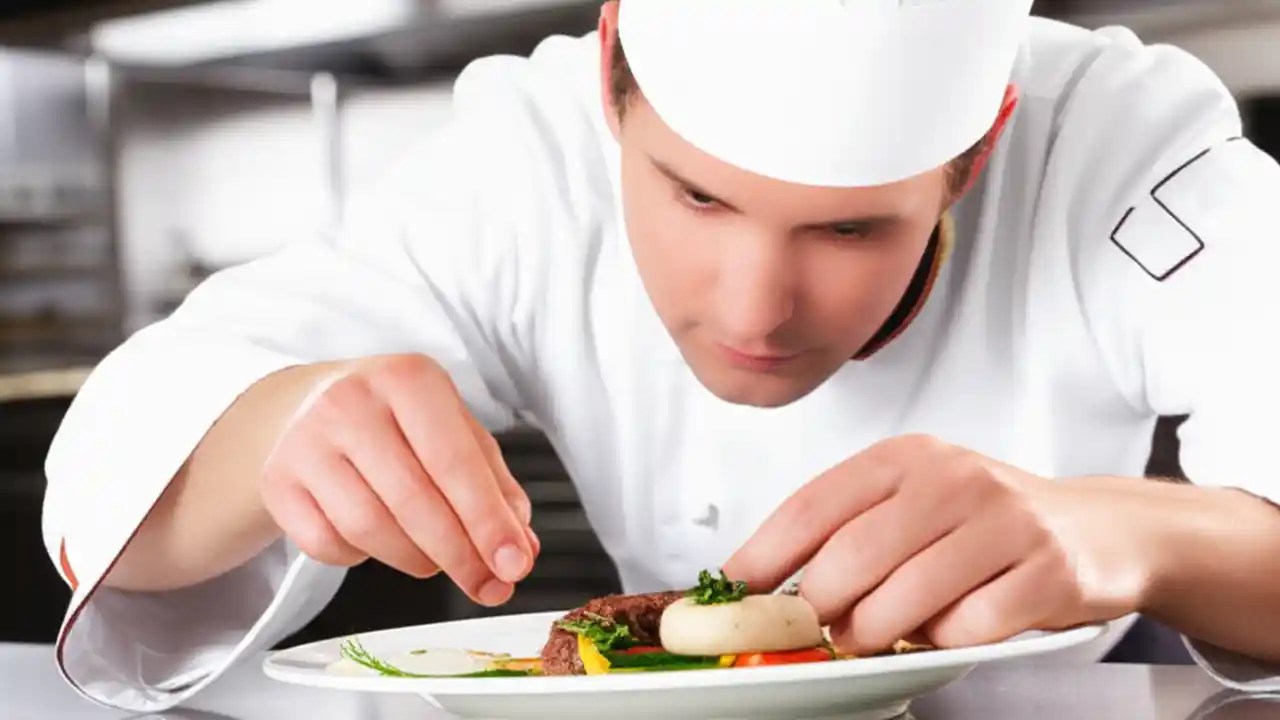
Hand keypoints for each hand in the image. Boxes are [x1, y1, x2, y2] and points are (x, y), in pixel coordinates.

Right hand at [260, 354, 538, 606]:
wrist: (303, 406)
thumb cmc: (394, 420)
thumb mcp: (453, 431)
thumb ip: (494, 485)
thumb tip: (519, 546)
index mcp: (409, 378)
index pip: (455, 462)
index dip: (488, 520)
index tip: (515, 563)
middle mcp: (351, 402)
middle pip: (414, 501)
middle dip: (460, 555)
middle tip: (489, 586)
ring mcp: (305, 442)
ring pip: (370, 530)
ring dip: (416, 560)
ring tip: (436, 559)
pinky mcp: (276, 483)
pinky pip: (328, 546)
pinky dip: (362, 557)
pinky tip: (377, 539)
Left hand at [723, 435, 1171, 654]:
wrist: (1100, 528)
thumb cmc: (988, 520)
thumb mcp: (916, 501)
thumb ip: (852, 529)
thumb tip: (767, 585)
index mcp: (908, 456)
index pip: (815, 504)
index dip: (764, 553)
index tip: (733, 588)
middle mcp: (954, 478)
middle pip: (852, 557)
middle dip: (819, 607)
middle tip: (816, 628)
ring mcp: (1005, 522)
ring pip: (905, 598)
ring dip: (874, 632)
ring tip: (870, 635)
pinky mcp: (1047, 570)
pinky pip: (969, 625)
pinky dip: (945, 640)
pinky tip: (949, 626)